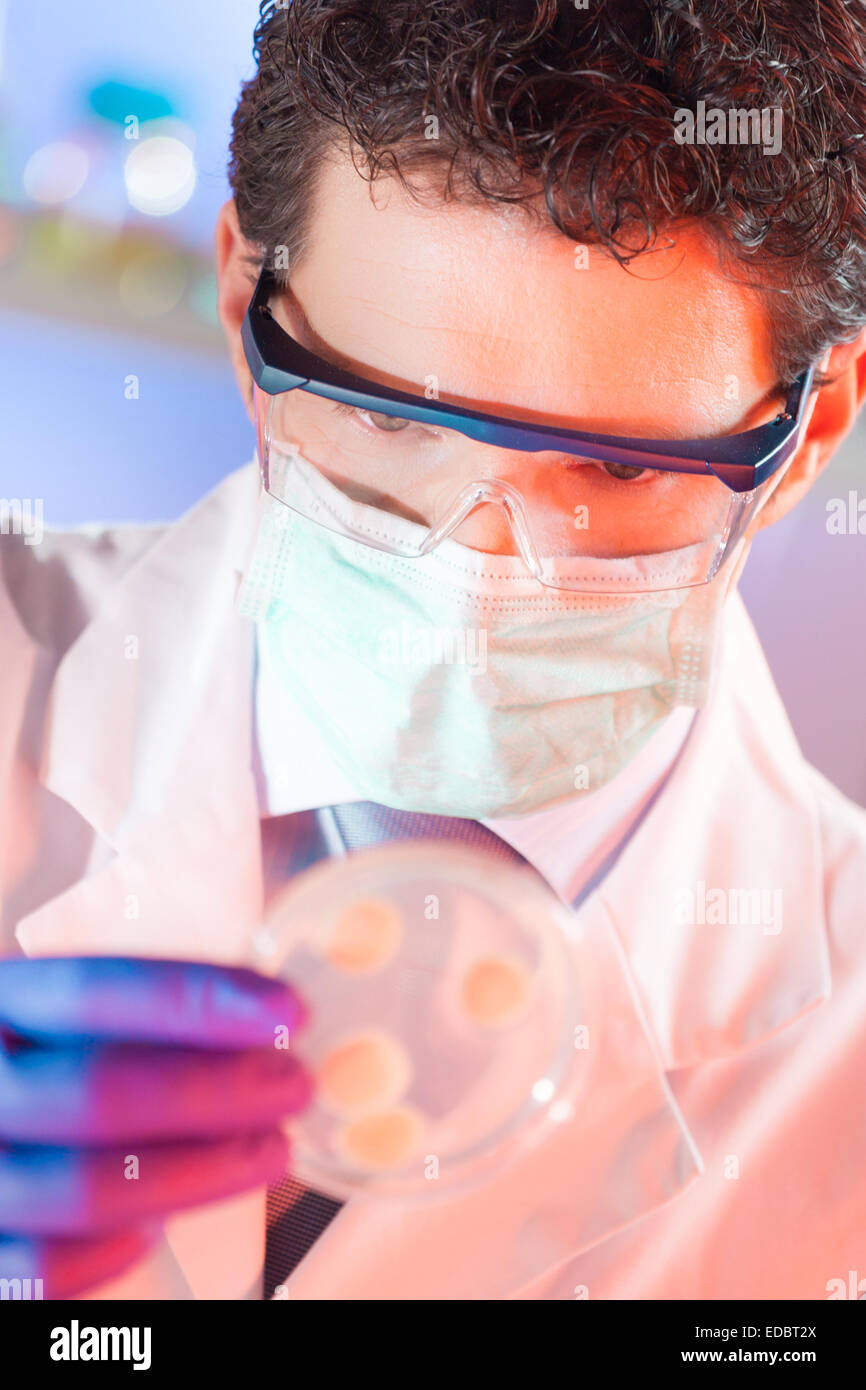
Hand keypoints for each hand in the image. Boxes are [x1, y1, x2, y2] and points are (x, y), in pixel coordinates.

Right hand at [0, 956, 311, 1297]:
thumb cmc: (46, 1069)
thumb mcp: (65, 1020)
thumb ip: (147, 1016)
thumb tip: (266, 1016)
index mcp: (4, 1004)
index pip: (95, 991)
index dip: (195, 1000)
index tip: (285, 1012)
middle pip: (98, 1092)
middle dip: (216, 1091)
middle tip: (294, 1086)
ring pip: (85, 1188)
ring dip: (197, 1173)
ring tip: (265, 1152)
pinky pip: (45, 1268)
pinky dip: (116, 1249)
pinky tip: (162, 1225)